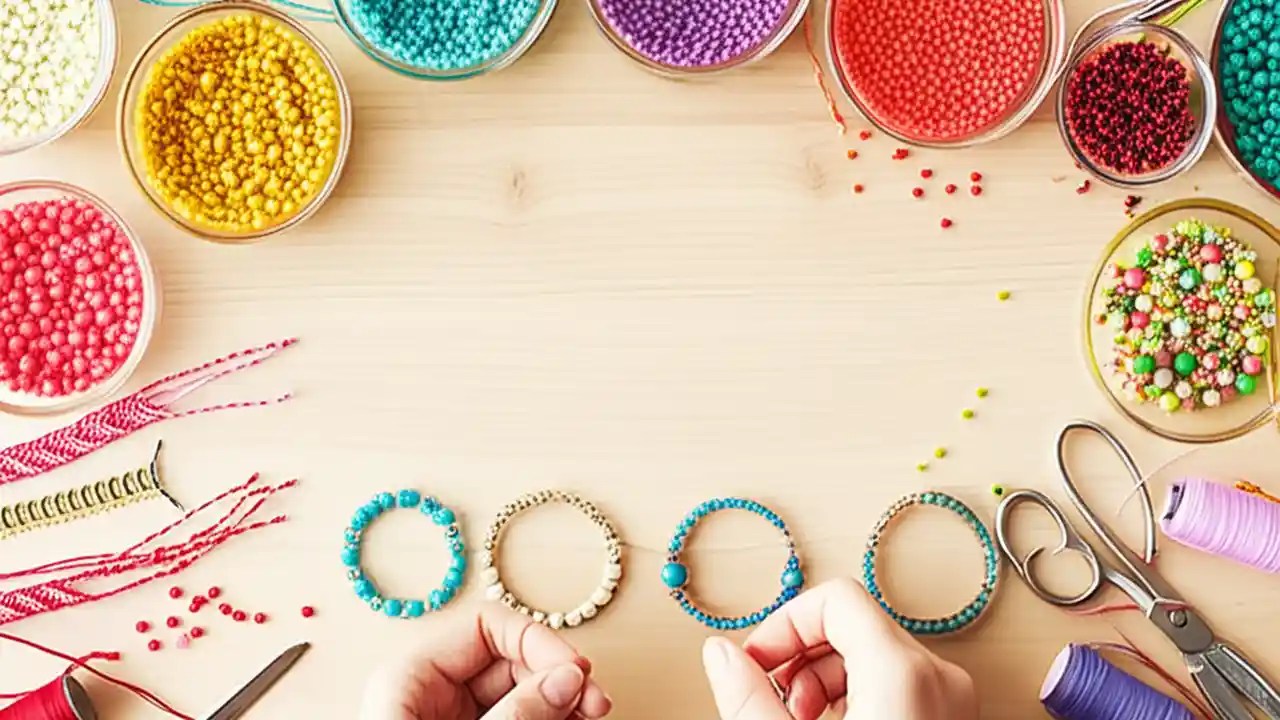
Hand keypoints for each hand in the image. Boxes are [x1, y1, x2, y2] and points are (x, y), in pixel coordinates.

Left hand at [360, 604, 611, 719]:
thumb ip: (515, 713)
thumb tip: (567, 678)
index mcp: (410, 676)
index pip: (486, 626)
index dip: (536, 640)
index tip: (575, 669)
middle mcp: (431, 693)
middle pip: (511, 661)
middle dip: (558, 677)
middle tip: (596, 702)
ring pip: (522, 693)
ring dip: (561, 700)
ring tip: (591, 715)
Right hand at [701, 578, 976, 719]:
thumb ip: (747, 697)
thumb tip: (718, 653)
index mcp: (904, 672)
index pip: (836, 598)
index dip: (784, 623)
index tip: (754, 662)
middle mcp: (940, 678)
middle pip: (854, 625)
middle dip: (800, 656)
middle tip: (769, 700)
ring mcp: (954, 702)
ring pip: (874, 656)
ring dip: (823, 679)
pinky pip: (898, 684)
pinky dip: (857, 697)